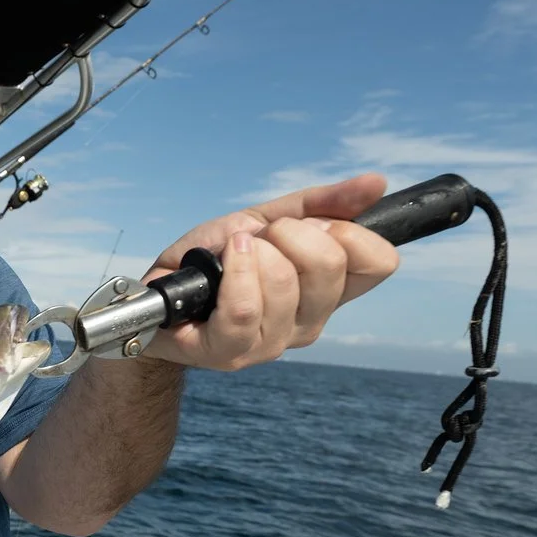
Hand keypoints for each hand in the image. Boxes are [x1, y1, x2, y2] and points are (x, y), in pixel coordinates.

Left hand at [144, 173, 398, 370]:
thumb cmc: (214, 260)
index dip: (350, 232)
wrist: (157, 295)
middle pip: (331, 265)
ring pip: (284, 283)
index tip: (313, 225)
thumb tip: (376, 183)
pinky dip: (233, 271)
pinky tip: (221, 260)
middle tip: (261, 238)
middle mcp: (309, 323)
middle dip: (289, 232)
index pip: (379, 262)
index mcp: (329, 293)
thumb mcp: (267, 219)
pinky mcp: (229, 353)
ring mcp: (271, 342)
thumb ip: (320, 204)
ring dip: (253, 251)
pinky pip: (244, 309)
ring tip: (232, 252)